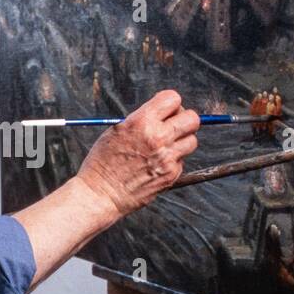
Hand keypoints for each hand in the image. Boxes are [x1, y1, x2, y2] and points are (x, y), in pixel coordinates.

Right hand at [73, 90, 200, 218]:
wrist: (100, 194)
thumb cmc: (103, 161)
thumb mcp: (117, 130)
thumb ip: (142, 119)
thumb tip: (163, 113)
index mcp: (142, 122)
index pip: (172, 99)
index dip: (170, 104)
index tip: (166, 111)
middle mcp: (158, 138)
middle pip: (192, 119)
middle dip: (184, 120)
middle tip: (173, 126)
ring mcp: (167, 158)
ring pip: (192, 140)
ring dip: (181, 141)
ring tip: (165, 146)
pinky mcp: (171, 174)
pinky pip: (182, 160)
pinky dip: (173, 160)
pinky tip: (156, 164)